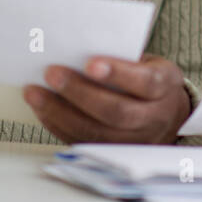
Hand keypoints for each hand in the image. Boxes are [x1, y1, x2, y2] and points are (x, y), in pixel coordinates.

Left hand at [22, 53, 190, 144]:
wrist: (167, 113)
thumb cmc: (149, 78)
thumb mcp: (148, 62)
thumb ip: (123, 58)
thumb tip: (77, 49)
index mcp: (165, 87)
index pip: (145, 82)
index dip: (118, 73)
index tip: (90, 62)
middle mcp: (153, 118)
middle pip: (115, 111)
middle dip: (79, 92)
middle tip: (51, 73)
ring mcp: (133, 141)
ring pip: (94, 132)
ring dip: (59, 111)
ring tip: (34, 92)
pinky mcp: (112, 152)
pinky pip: (81, 141)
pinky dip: (57, 124)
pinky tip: (41, 108)